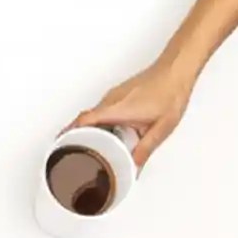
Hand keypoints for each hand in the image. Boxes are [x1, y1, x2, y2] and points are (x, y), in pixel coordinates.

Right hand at [67, 61, 196, 168]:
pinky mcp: (118, 94)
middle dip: (74, 134)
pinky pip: (100, 110)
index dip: (69, 134)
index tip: (61, 145)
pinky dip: (98, 122)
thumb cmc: (170, 92)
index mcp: (117, 110)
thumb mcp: (161, 128)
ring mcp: (113, 96)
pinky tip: (108, 132)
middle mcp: (110, 101)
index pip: (83, 121)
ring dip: (88, 129)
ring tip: (90, 145)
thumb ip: (145, 149)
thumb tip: (134, 168)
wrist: (176, 69)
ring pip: (92, 114)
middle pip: (83, 119)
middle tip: (72, 149)